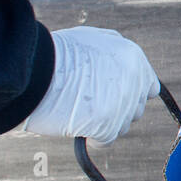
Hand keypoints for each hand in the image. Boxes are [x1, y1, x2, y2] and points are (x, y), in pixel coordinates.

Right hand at [21, 27, 159, 145]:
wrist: (32, 68)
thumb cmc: (54, 54)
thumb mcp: (92, 40)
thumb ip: (115, 55)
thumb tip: (126, 69)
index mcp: (133, 57)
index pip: (149, 88)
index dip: (131, 94)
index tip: (113, 97)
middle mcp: (134, 80)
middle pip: (135, 110)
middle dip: (116, 110)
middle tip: (88, 103)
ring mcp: (122, 104)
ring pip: (121, 126)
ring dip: (103, 123)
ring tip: (77, 108)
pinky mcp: (107, 126)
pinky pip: (105, 141)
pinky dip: (91, 137)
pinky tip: (74, 124)